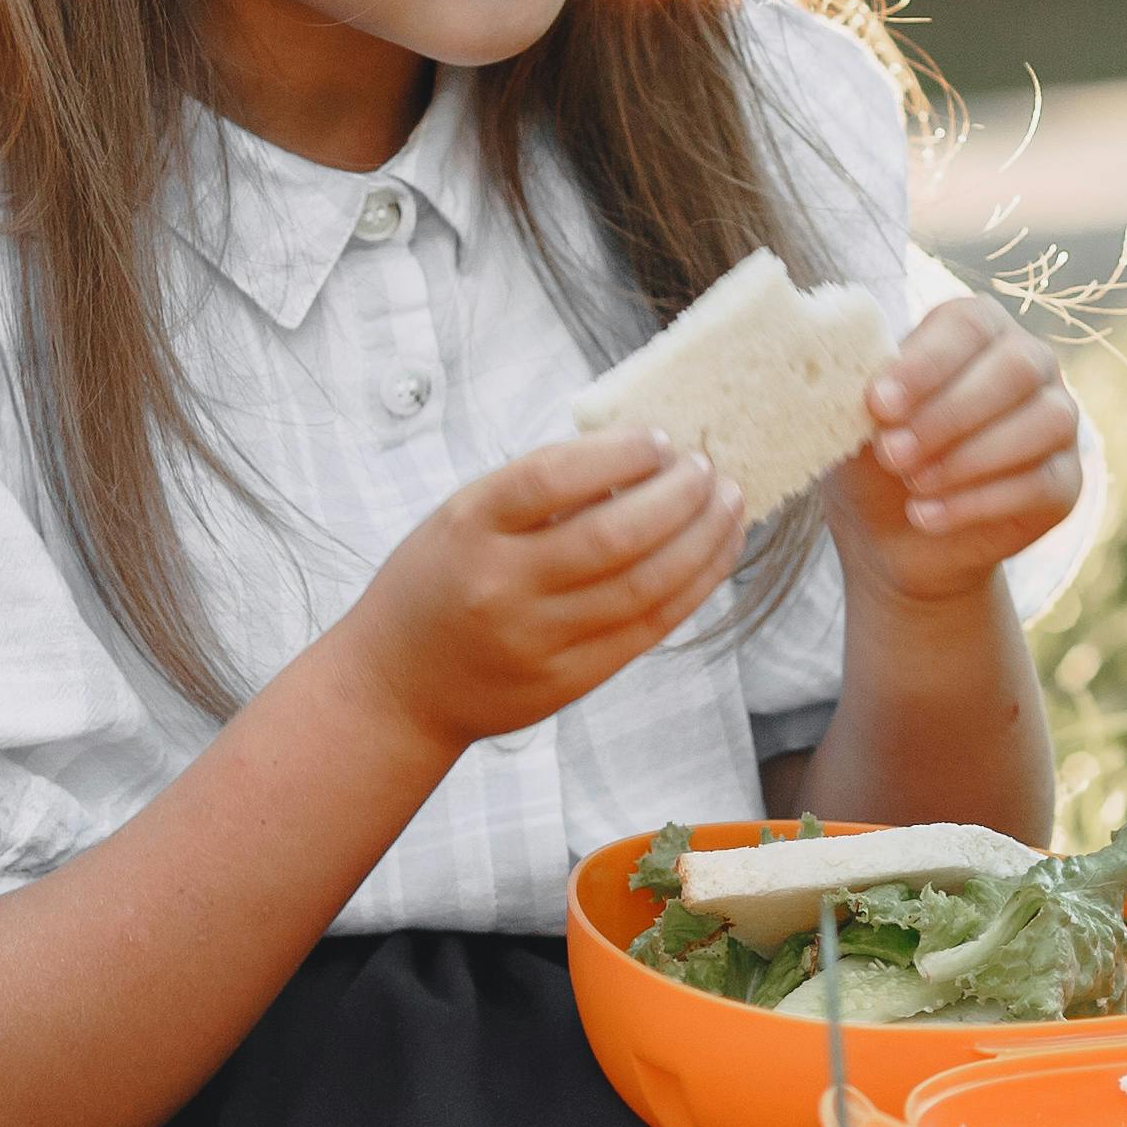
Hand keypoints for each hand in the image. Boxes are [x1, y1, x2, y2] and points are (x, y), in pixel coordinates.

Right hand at [339, 430, 747, 752]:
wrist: (398, 688)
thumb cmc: (436, 584)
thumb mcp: (461, 519)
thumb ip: (537, 492)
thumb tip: (640, 454)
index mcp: (469, 528)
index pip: (554, 478)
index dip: (619, 453)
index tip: (659, 438)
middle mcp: (502, 586)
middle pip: (615, 536)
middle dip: (679, 495)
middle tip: (708, 467)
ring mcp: (537, 640)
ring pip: (646, 585)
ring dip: (702, 538)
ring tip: (729, 503)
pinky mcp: (568, 681)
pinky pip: (649, 629)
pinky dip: (694, 586)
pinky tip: (716, 553)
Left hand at [827, 296, 1084, 607]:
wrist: (894, 536)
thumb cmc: (874, 459)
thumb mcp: (855, 422)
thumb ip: (864, 393)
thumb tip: (864, 378)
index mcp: (976, 329)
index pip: (968, 325)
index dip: (926, 363)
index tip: (879, 404)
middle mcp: (1028, 363)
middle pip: (1015, 367)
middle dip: (949, 413)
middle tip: (893, 452)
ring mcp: (1057, 420)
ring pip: (1043, 421)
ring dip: (970, 456)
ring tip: (912, 484)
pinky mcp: (1065, 481)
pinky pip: (1041, 482)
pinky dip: (977, 502)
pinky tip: (926, 515)